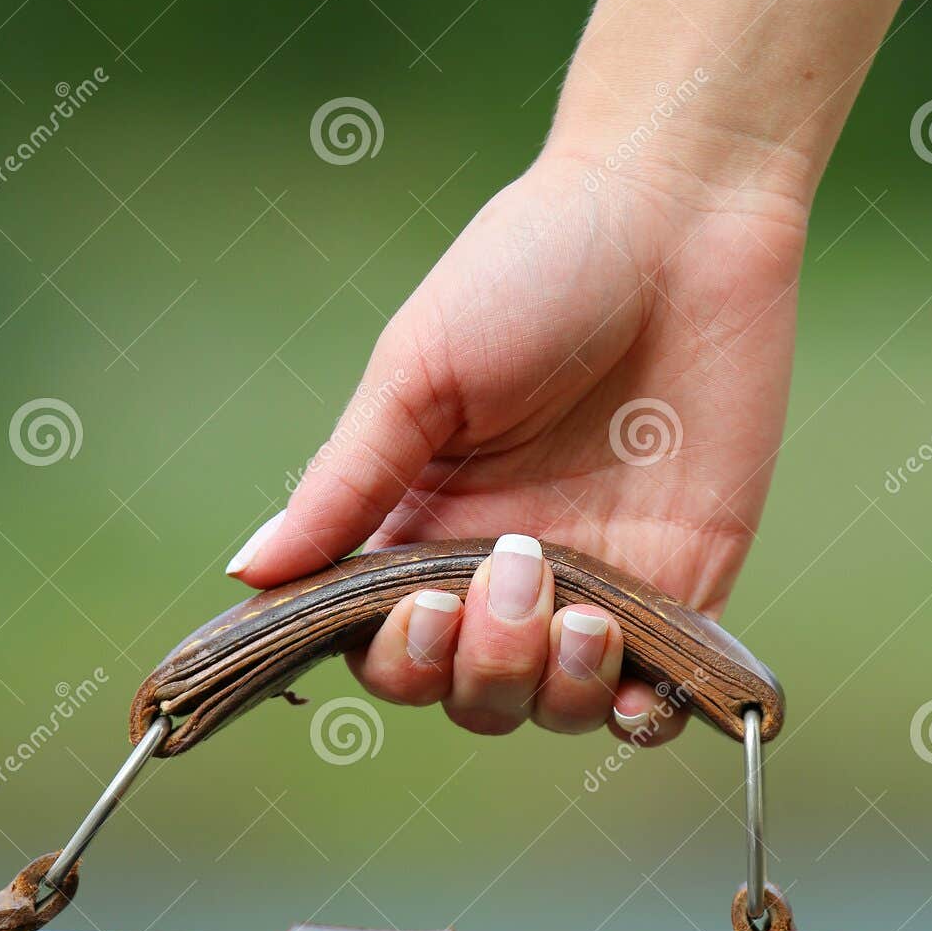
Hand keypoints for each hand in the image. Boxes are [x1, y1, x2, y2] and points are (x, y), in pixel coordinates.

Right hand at [226, 146, 806, 741]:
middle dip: (478, 666)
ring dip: (555, 688)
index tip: (422, 606)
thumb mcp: (419, 372)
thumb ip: (344, 484)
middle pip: (466, 692)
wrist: (681, 213)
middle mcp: (506, 567)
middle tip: (513, 566)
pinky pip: (656, 696)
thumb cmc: (535, 267)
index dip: (396, 655)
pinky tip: (634, 683)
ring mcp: (599, 581)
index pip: (386, 642)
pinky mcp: (684, 582)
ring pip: (553, 707)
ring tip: (582, 611)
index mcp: (428, 521)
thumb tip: (248, 572)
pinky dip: (640, 717)